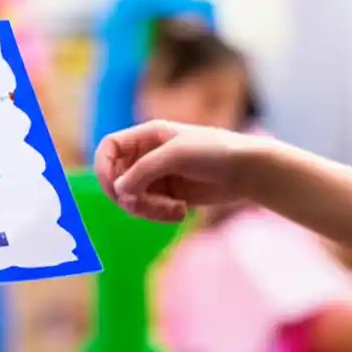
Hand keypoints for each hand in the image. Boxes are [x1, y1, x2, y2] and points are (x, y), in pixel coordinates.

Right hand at [94, 121, 261, 221]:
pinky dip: (159, 215)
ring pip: (132, 199)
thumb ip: (143, 171)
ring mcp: (158, 176)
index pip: (109, 148)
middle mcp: (148, 155)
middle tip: (142, 205)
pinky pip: (149, 210)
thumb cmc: (214, 152)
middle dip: (128, 196)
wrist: (248, 171)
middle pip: (117, 179)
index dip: (103, 167)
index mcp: (147, 136)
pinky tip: (182, 213)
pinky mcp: (169, 195)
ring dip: (146, 210)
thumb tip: (118, 190)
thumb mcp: (175, 155)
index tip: (113, 188)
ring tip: (173, 210)